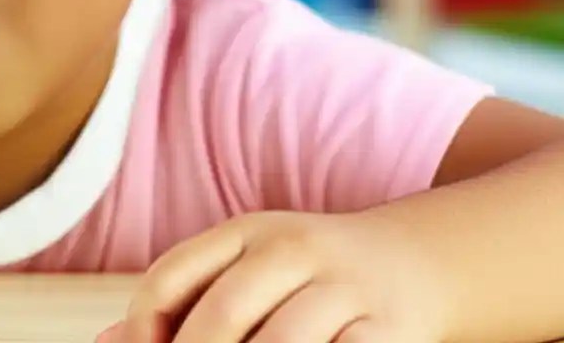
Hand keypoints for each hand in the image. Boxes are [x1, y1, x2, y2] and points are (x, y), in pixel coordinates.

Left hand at [98, 211, 449, 342]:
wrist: (421, 262)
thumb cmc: (305, 279)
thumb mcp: (245, 273)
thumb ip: (181, 304)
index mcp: (246, 232)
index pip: (172, 276)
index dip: (142, 327)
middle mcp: (294, 249)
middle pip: (223, 312)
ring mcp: (345, 287)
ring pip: (283, 342)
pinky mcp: (390, 328)